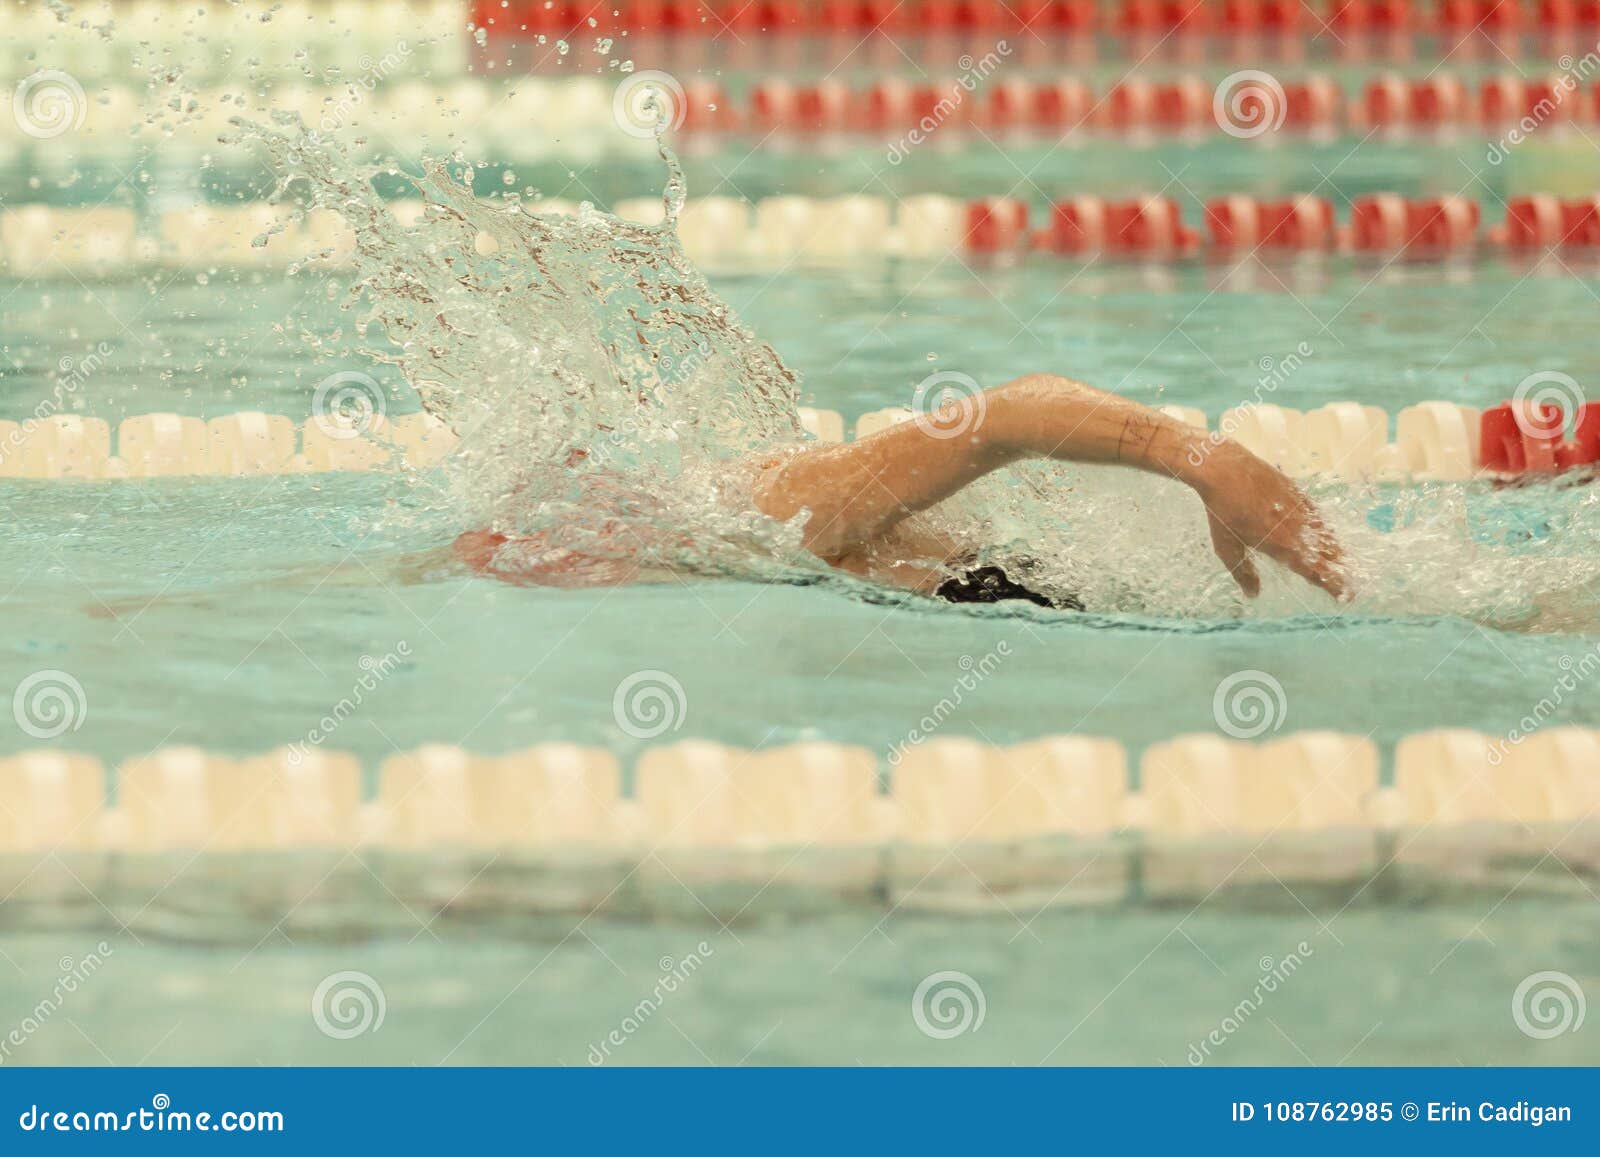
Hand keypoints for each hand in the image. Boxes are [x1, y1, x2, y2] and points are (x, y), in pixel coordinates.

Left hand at [1188, 441, 1349, 600]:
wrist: (1226, 471)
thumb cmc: (1223, 512)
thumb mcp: (1228, 549)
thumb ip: (1243, 573)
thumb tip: (1253, 594)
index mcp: (1284, 547)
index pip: (1316, 572)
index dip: (1333, 585)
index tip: (1347, 596)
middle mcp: (1299, 530)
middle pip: (1329, 554)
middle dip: (1341, 570)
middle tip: (1351, 584)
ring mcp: (1301, 509)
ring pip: (1326, 534)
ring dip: (1335, 550)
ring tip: (1342, 562)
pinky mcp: (1297, 493)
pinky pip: (1317, 515)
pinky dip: (1324, 528)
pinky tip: (1325, 531)